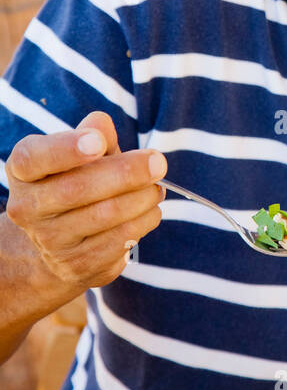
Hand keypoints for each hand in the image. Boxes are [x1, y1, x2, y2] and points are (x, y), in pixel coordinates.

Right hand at [5, 111, 166, 292]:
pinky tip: (150, 211)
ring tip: (157, 188)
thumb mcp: (81, 153)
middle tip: (158, 162)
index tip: (98, 142)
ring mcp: (50, 240)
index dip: (66, 149)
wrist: (61, 244)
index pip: (34, 157)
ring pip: (105, 214)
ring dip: (142, 198)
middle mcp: (28, 207)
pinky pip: (119, 240)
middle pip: (78, 187)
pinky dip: (144, 221)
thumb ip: (93, 135)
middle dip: (126, 172)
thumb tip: (101, 125)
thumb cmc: (77, 182)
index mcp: (24, 171)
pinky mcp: (76, 264)